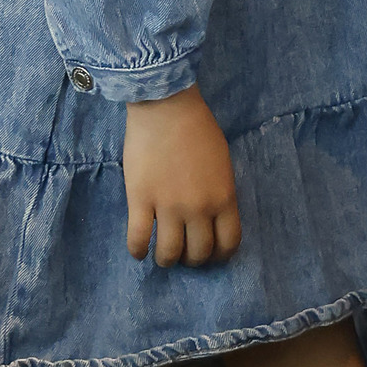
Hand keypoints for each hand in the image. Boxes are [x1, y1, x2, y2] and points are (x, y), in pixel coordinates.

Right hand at [124, 84, 240, 266]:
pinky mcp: (140, 201)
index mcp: (223, 198)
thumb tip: (212, 218)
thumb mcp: (222, 163)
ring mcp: (169, 207)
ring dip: (166, 260)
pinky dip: (138, 251)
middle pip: (199, 253)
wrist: (167, 107)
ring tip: (161, 255)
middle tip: (184, 252)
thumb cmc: (198, 129)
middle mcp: (199, 208)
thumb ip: (220, 193)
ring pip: (169, 253)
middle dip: (192, 259)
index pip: (229, 243)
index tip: (211, 255)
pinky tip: (139, 250)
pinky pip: (138, 240)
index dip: (220, 255)